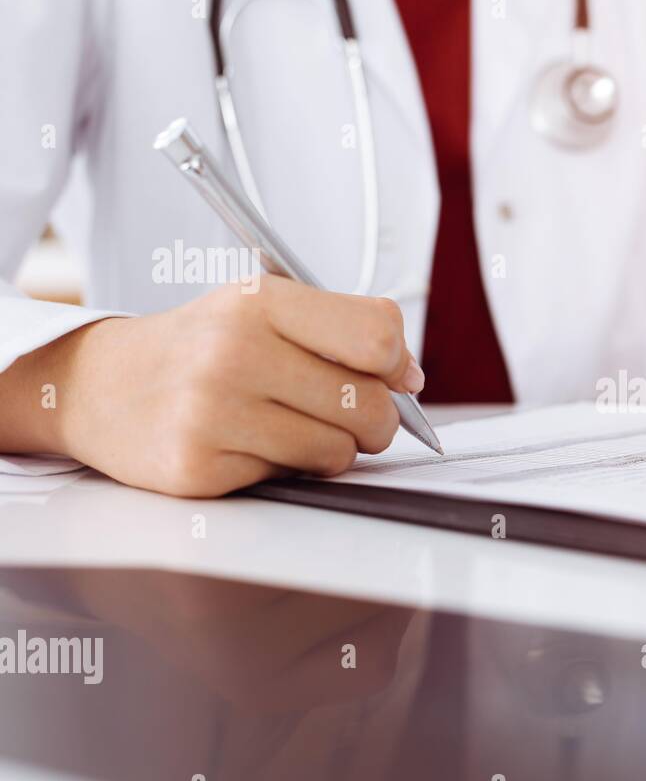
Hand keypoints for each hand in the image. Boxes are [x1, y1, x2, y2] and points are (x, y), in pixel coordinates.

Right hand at [5, 277, 422, 495]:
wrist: (98, 385)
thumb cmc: (198, 348)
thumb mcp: (261, 311)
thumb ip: (341, 331)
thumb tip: (411, 378)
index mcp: (258, 301)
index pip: (376, 336)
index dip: (398, 365)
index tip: (395, 377)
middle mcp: (234, 350)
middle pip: (368, 403)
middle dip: (376, 420)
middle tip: (352, 417)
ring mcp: (213, 412)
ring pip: (337, 451)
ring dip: (331, 449)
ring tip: (292, 426)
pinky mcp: (199, 467)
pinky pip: (289, 479)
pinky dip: (282, 468)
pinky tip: (247, 444)